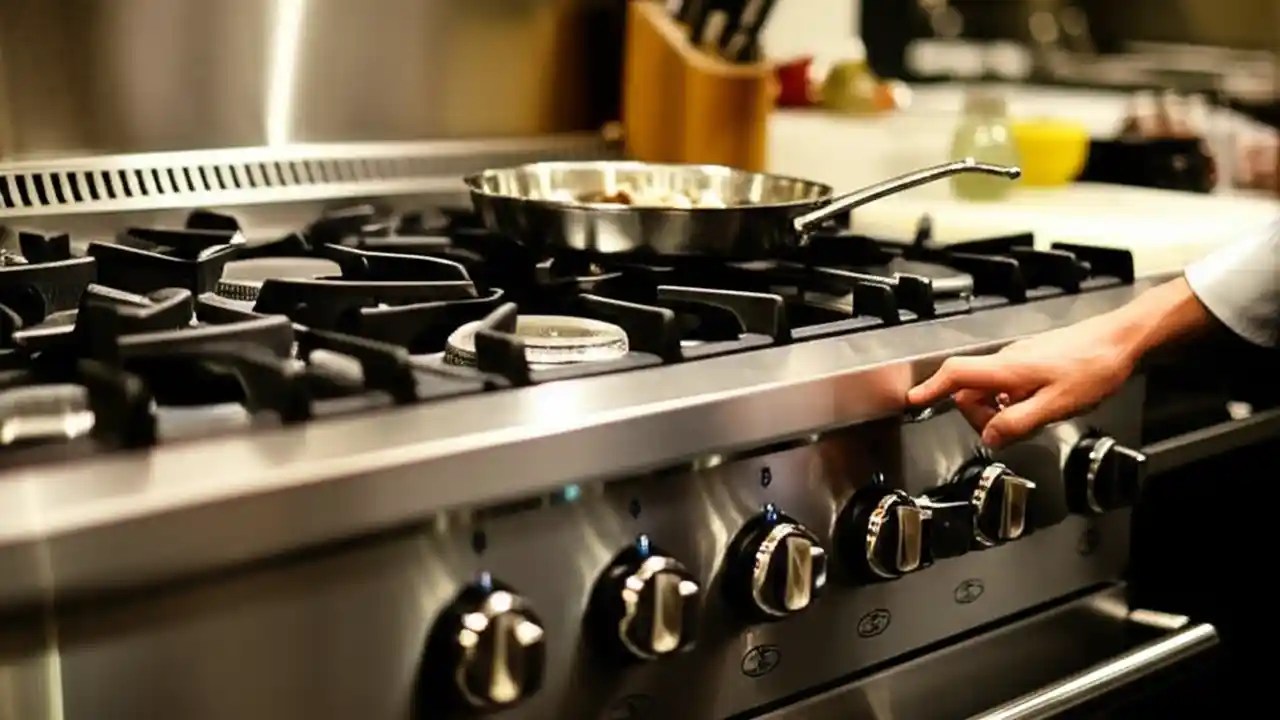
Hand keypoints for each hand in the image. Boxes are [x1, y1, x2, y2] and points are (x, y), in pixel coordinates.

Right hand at [906, 314, 1139, 447]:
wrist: (1122, 340)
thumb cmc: (1094, 368)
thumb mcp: (1055, 406)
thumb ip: (1017, 423)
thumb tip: (990, 437)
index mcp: (1007, 369)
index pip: (955, 374)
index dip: (930, 387)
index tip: (913, 399)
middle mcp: (1008, 359)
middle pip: (970, 388)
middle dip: (979, 414)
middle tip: (1006, 431)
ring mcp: (1021, 357)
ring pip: (991, 387)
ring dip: (1000, 409)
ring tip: (1033, 418)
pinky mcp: (1034, 359)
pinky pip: (1009, 383)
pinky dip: (1014, 399)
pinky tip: (1041, 406)